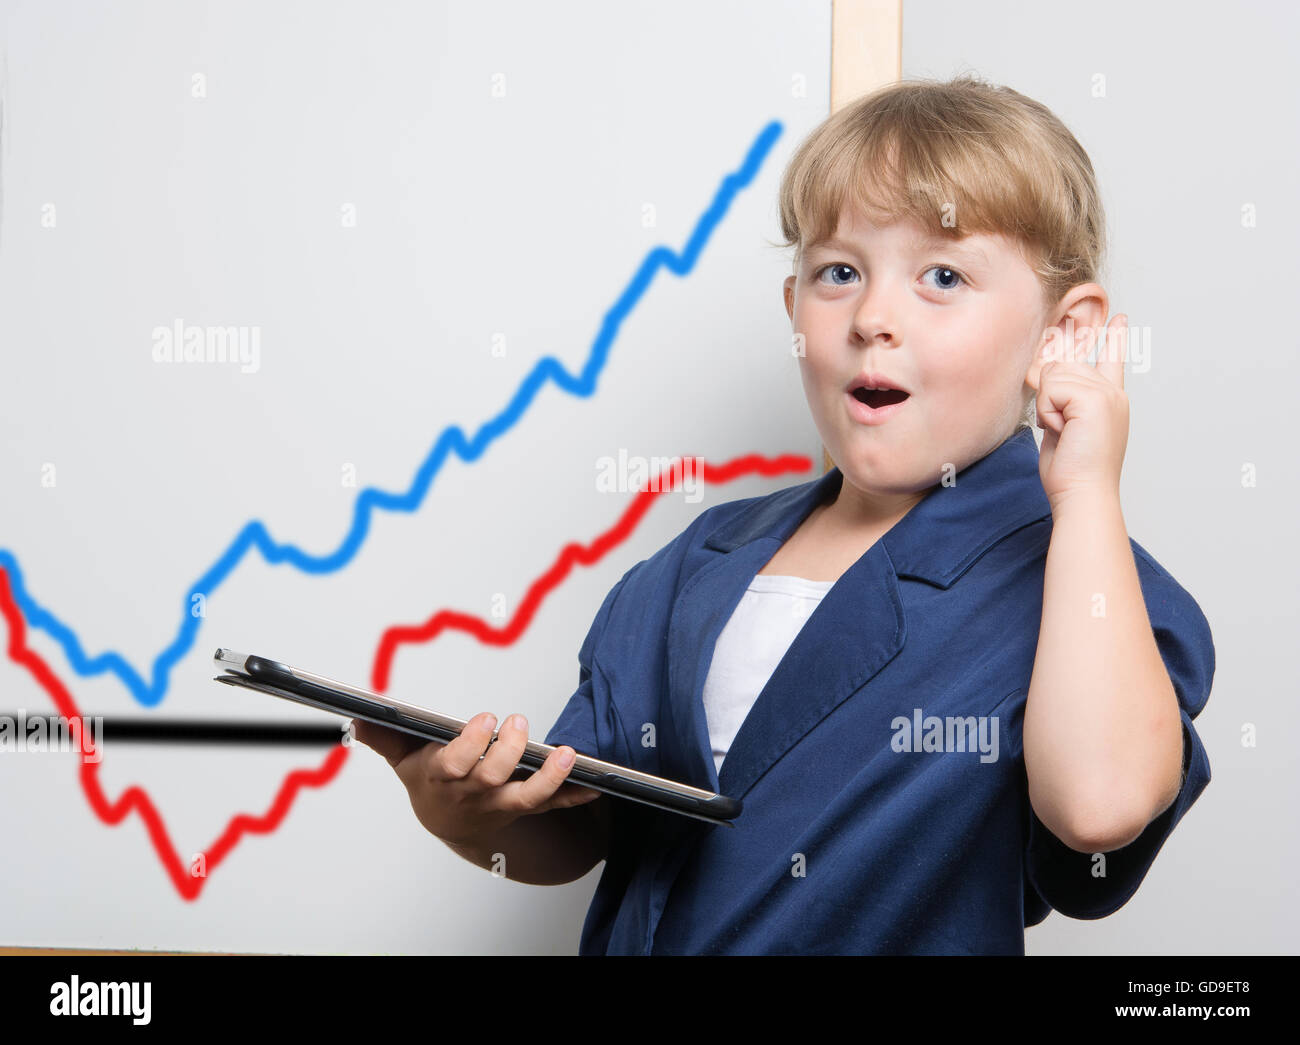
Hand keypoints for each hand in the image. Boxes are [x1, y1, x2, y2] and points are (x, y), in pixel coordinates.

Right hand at [350, 712, 600, 845]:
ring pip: (529, 796)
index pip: (456, 764)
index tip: (484, 718)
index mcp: (445, 777)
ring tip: (566, 754)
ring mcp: (503, 802)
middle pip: (493, 777)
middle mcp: (476, 793)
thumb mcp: (403, 758)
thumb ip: (385, 736)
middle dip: (508, 750)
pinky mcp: (527, 805)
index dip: (471, 744)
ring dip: (550, 777)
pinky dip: (576, 795)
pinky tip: (596, 784)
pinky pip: (555, 803)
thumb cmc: (430, 779)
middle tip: (517, 720)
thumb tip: (359, 714)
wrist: (450, 820)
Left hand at [1028, 312, 1129, 510]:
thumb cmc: (1071, 471)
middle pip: (1063, 364)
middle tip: (1060, 428)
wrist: (1083, 494)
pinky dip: (1048, 411)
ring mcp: (1107, 394)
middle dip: (1049, 395)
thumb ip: (1060, 400)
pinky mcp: (1095, 398)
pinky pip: (1052, 387)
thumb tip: (1041, 372)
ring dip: (1047, 406)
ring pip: (1055, 374)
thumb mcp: (1063, 427)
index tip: (1120, 318)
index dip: (1115, 337)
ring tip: (1063, 431)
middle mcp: (1112, 393)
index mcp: (1110, 400)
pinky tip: (1063, 431)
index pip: (1113, 359)